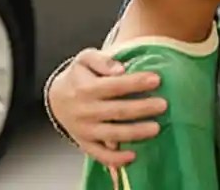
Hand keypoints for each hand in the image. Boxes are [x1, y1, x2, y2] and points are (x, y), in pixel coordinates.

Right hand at [46, 48, 166, 165]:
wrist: (56, 100)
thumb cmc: (77, 77)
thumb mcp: (84, 60)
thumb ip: (102, 60)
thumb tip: (121, 69)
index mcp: (85, 88)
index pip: (115, 85)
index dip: (136, 82)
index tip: (156, 79)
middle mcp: (85, 110)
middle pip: (118, 111)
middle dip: (142, 108)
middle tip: (163, 104)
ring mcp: (85, 130)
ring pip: (113, 134)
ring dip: (136, 132)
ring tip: (156, 128)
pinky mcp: (86, 144)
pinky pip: (101, 155)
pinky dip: (116, 159)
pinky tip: (133, 155)